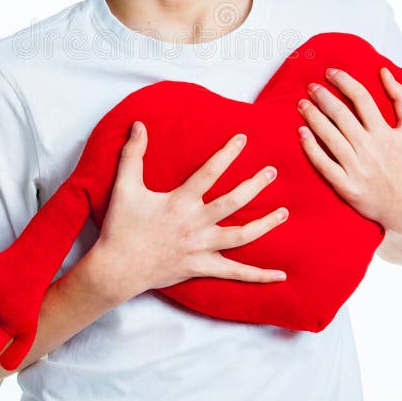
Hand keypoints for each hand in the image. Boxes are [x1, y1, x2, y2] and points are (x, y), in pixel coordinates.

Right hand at [95, 122, 288, 297]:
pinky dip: (258, 276)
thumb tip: (139, 125)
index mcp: (179, 202)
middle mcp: (195, 224)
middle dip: (255, 186)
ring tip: (284, 213)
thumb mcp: (124, 187)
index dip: (227, 154)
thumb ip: (133, 154)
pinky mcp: (202, 268)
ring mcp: (201, 248)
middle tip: (272, 172)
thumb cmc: (121, 227)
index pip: (209, 173)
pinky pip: (235, 273)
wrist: (116, 269)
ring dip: (265, 225)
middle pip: (233, 203)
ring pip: (241, 237)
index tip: (243, 138)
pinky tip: (280, 275)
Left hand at [297, 66, 401, 233]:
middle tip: (311, 87)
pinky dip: (311, 147)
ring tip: (301, 104)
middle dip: (323, 96)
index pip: (361, 98)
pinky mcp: (347, 187)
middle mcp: (371, 149)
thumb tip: (384, 72)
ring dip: (312, 117)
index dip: (344, 81)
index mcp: (387, 133)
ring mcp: (358, 169)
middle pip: (341, 115)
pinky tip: (301, 132)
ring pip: (329, 137)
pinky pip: (324, 164)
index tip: (330, 73)